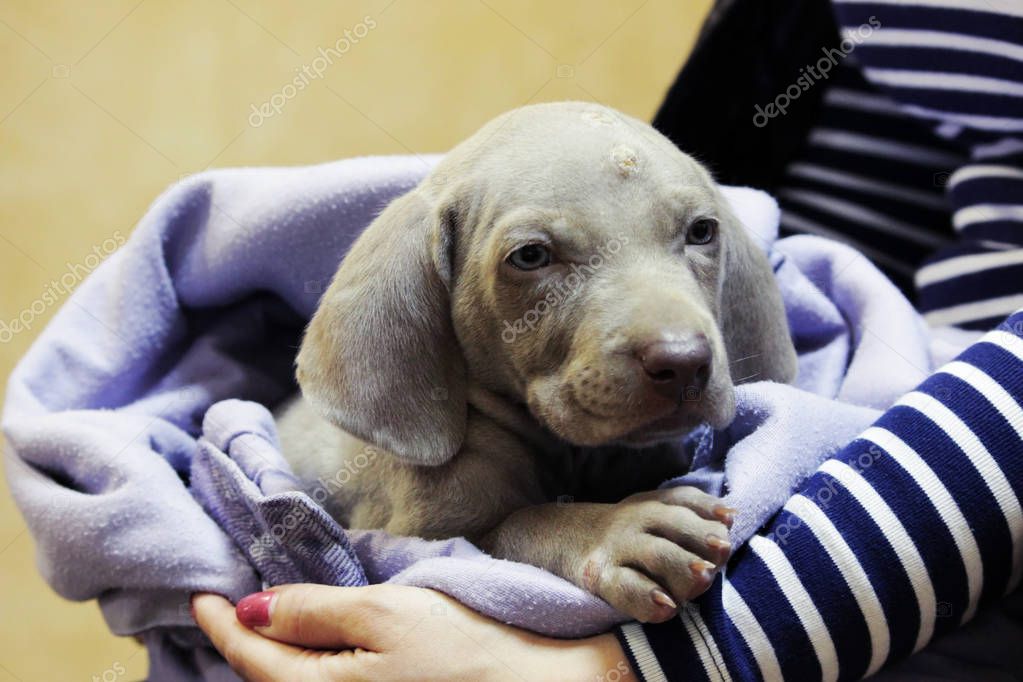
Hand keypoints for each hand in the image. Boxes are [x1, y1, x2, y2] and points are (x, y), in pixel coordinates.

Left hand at [192, 583, 631, 681]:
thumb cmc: (465, 649)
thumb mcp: (386, 615)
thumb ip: (314, 614)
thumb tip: (252, 609)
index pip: (251, 660)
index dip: (221, 624)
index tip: (200, 596)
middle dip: (240, 647)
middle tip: (220, 608)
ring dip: (269, 664)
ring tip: (258, 629)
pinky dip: (302, 676)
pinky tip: (307, 656)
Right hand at [576, 487, 733, 621]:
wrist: (559, 538)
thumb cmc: (625, 537)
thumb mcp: (652, 518)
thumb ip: (690, 519)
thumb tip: (730, 518)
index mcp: (653, 504)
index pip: (685, 498)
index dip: (710, 510)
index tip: (729, 521)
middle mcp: (636, 519)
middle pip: (674, 522)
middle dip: (702, 537)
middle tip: (721, 553)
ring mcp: (618, 547)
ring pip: (657, 554)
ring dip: (683, 566)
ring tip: (702, 577)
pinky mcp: (600, 576)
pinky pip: (625, 587)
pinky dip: (647, 597)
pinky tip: (666, 606)